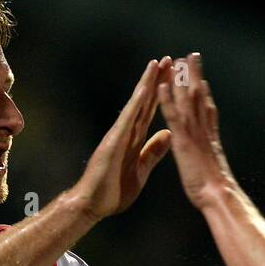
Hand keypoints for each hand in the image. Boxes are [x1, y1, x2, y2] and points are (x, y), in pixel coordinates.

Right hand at [72, 58, 173, 218]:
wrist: (92, 205)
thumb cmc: (112, 192)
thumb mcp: (141, 171)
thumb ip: (152, 153)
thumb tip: (167, 136)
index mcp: (134, 140)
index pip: (151, 112)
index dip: (162, 94)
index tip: (172, 77)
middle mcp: (126, 132)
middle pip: (145, 101)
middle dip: (157, 80)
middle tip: (169, 60)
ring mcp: (119, 134)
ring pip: (136, 104)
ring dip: (147, 83)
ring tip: (157, 63)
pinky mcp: (113, 141)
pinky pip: (127, 119)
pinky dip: (136, 103)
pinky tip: (144, 89)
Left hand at [155, 52, 238, 208]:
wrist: (219, 196)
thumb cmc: (215, 189)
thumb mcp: (212, 168)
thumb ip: (210, 155)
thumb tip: (210, 151)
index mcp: (209, 137)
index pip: (206, 109)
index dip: (204, 92)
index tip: (202, 78)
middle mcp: (203, 129)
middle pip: (200, 96)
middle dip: (196, 75)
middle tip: (193, 56)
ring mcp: (194, 133)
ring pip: (187, 100)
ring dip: (182, 79)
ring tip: (178, 60)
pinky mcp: (183, 140)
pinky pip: (173, 116)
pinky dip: (167, 99)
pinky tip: (162, 85)